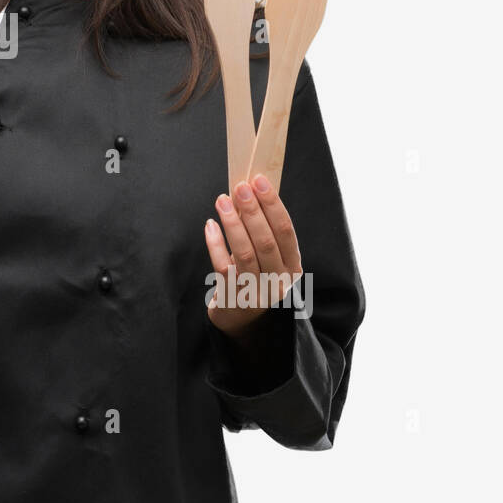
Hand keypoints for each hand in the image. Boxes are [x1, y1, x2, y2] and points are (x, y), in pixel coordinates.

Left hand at [204, 173, 302, 338]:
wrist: (243, 321)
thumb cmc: (257, 277)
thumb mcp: (270, 259)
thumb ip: (265, 232)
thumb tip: (250, 193)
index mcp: (292, 267)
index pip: (286, 232)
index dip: (273, 205)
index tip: (259, 181)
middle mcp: (278, 281)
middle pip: (266, 241)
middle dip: (253, 211)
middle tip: (240, 187)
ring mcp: (255, 292)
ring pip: (244, 254)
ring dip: (233, 224)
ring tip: (222, 201)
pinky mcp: (232, 298)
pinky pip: (222, 267)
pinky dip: (216, 244)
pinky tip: (210, 225)